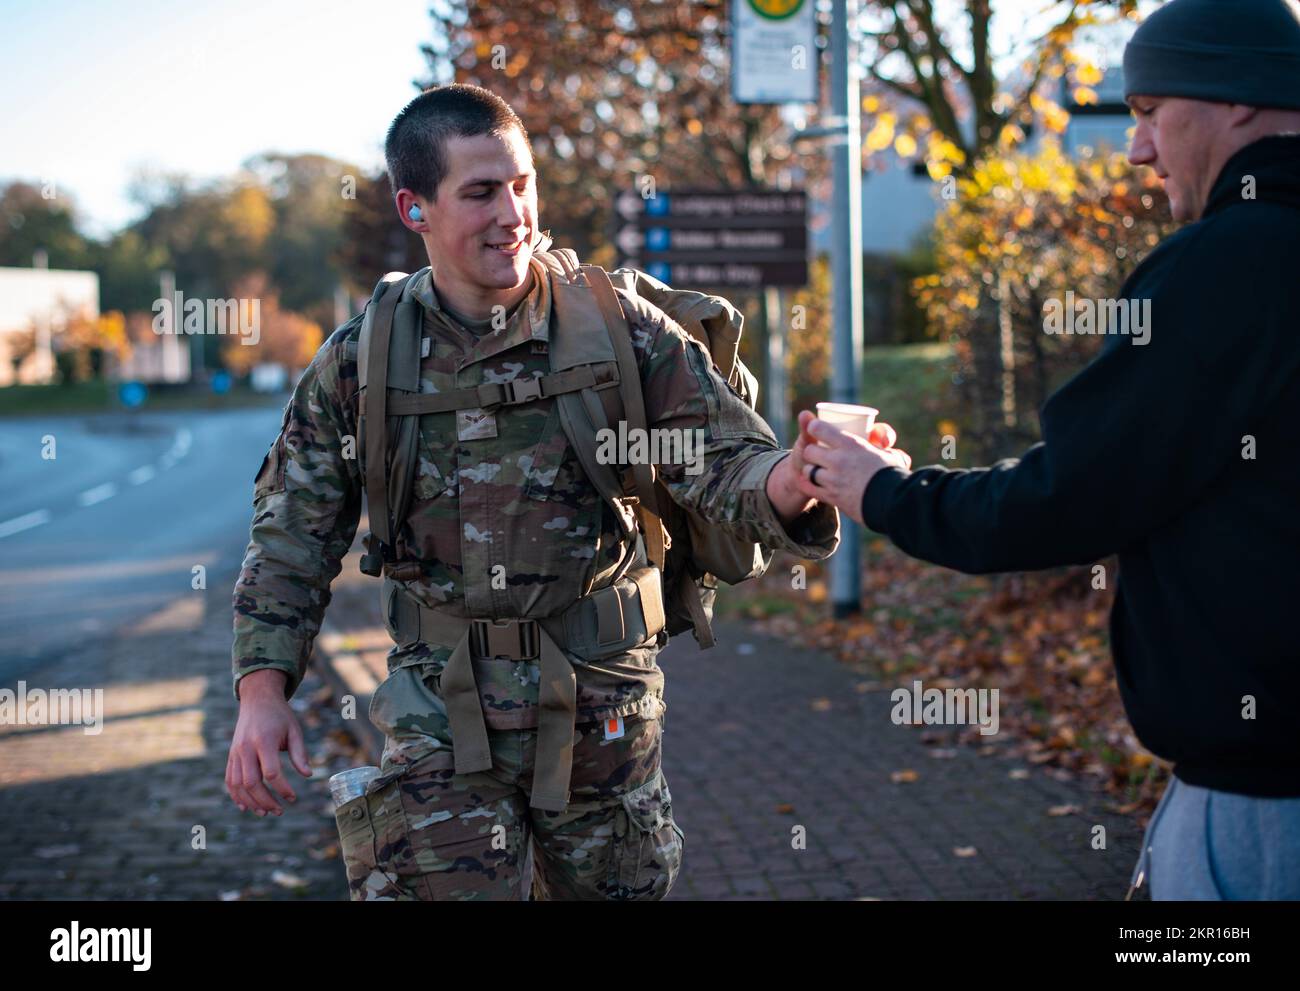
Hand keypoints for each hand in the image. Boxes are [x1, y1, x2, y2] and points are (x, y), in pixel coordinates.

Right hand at [226, 670, 311, 815]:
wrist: (257, 699)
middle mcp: (246, 748)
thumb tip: (308, 775)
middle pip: (251, 783)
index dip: (282, 788)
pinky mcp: (231, 755)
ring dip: (250, 802)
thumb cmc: (280, 715)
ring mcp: (235, 752)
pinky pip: (229, 779)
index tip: (293, 797)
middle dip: (265, 801)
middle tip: (280, 811)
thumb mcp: (294, 730)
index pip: (271, 772)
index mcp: (264, 741)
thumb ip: (300, 753)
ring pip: (238, 785)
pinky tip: (245, 806)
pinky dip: (235, 795)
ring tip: (265, 813)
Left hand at [793, 410, 911, 525]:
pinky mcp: (831, 497)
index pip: (819, 429)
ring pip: (807, 470)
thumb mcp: (892, 455)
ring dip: (810, 470)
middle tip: (817, 453)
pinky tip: (810, 483)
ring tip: (816, 470)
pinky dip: (807, 485)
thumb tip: (884, 442)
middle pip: (809, 451)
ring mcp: (832, 480)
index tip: (814, 427)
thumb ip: (885, 447)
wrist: (894, 504)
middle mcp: (838, 460)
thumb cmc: (895, 476)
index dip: (814, 427)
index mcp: (851, 444)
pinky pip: (809, 488)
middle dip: (811, 451)